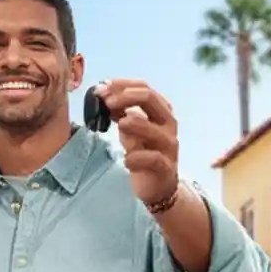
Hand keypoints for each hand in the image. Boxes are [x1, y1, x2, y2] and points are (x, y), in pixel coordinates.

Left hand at [95, 79, 179, 206]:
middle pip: (150, 98)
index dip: (122, 85)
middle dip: (124, 97)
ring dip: (131, 123)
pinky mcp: (166, 167)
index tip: (101, 88)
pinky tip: (125, 161)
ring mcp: (169, 145)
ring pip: (152, 128)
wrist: (157, 186)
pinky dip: (135, 158)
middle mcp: (168, 124)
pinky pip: (152, 159)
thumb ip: (120, 114)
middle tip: (105, 102)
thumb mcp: (130, 131)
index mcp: (161, 111)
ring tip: (119, 125)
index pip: (144, 88)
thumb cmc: (144, 154)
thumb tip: (103, 96)